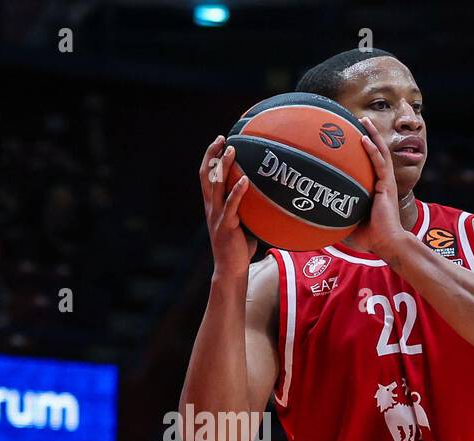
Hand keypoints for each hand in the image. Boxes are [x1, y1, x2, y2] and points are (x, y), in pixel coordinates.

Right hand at [200, 135, 256, 276]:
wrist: (231, 270)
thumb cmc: (239, 248)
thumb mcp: (243, 223)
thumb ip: (248, 208)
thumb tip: (267, 195)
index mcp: (212, 206)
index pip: (206, 176)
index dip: (210, 158)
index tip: (219, 141)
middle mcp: (211, 208)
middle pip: (206, 175)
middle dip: (212, 155)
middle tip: (222, 138)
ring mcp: (217, 216)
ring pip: (216, 185)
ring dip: (223, 166)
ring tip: (232, 150)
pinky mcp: (226, 225)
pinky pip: (232, 205)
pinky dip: (238, 191)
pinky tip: (245, 179)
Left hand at [347, 116, 406, 260]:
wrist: (386, 243)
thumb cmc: (369, 237)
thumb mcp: (348, 224)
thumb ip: (335, 217)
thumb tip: (312, 221)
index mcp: (375, 188)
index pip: (369, 163)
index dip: (362, 149)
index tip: (350, 137)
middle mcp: (382, 181)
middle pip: (376, 152)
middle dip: (368, 134)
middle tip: (358, 120)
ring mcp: (386, 182)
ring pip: (380, 152)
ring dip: (372, 135)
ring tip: (363, 120)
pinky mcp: (387, 185)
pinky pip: (380, 163)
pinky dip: (372, 150)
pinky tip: (364, 138)